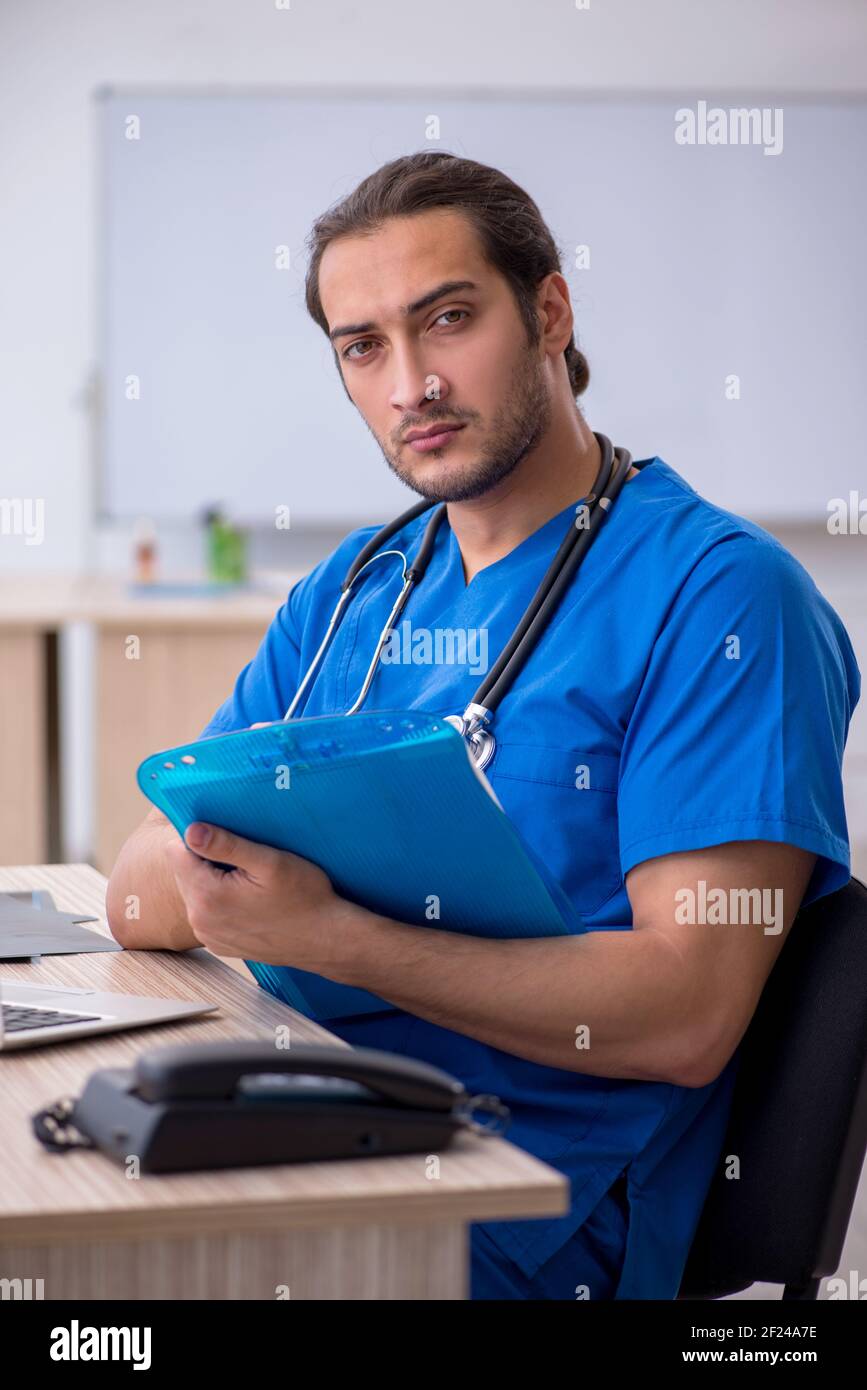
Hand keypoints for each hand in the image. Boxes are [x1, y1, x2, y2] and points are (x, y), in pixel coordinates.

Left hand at [165, 821, 361, 972]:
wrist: (325, 939)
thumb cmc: (305, 898)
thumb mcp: (270, 862)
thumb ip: (226, 845)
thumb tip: (191, 830)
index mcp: (206, 895)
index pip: (176, 850)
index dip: (200, 838)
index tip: (228, 841)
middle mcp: (200, 918)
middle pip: (183, 871)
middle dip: (207, 860)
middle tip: (245, 862)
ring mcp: (208, 935)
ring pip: (194, 891)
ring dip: (213, 881)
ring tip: (250, 882)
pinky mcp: (219, 943)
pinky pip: (207, 912)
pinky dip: (221, 902)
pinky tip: (249, 902)